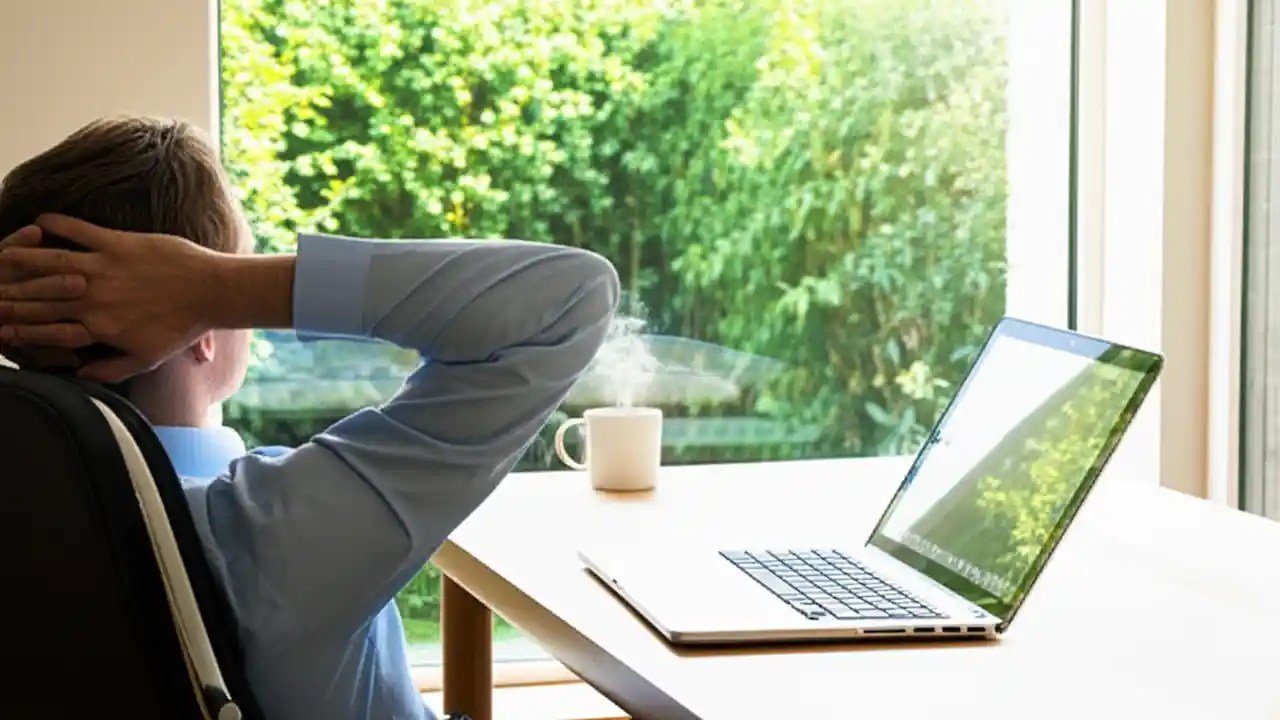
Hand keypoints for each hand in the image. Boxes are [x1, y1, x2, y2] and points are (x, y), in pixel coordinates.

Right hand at [0, 214, 225, 381]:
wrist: (211, 292)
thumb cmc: (182, 327)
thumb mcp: (146, 358)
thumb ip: (109, 370)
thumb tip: (80, 377)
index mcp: (95, 326)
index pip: (43, 328)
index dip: (15, 326)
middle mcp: (92, 297)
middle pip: (35, 295)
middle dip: (5, 294)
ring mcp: (102, 267)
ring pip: (47, 262)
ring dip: (19, 259)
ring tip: (0, 257)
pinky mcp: (116, 243)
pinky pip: (76, 230)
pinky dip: (54, 224)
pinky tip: (37, 221)